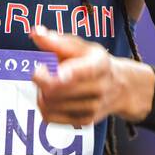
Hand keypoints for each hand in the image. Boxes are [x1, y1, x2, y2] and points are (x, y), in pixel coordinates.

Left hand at [29, 25, 154, 127]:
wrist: (118, 87)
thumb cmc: (92, 62)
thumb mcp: (81, 47)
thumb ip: (56, 41)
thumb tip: (35, 32)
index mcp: (100, 64)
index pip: (85, 70)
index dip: (71, 73)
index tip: (59, 73)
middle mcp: (100, 87)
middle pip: (57, 89)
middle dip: (41, 79)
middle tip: (41, 70)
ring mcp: (93, 108)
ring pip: (49, 104)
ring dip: (41, 92)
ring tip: (50, 83)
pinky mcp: (84, 122)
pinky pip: (49, 117)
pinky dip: (43, 106)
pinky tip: (51, 97)